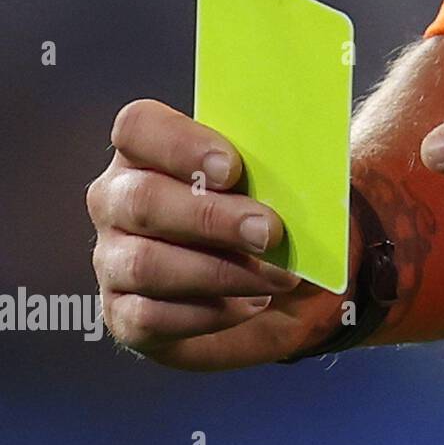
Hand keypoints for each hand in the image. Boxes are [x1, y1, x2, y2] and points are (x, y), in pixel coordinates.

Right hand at [87, 99, 345, 369]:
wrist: (284, 290)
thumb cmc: (277, 217)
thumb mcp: (292, 184)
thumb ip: (294, 165)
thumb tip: (328, 160)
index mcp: (151, 150)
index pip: (138, 127)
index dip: (181, 145)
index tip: (233, 169)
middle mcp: (119, 200)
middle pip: (142, 200)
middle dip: (212, 218)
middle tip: (269, 231)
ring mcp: (114, 259)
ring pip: (145, 263)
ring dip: (220, 271)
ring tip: (277, 276)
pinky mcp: (124, 314)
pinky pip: (151, 316)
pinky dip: (210, 312)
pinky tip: (252, 304)